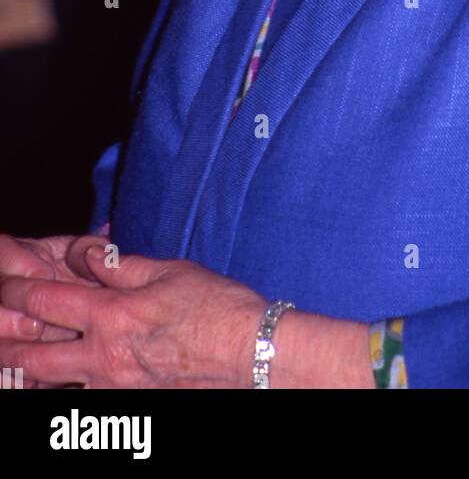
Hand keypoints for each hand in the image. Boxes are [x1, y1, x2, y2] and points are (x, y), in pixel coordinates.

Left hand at [0, 246, 267, 388]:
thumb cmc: (217, 309)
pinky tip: (55, 385)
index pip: (46, 299)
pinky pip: (80, 402)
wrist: (251, 357)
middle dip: (6, 337)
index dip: (16, 288)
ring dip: (27, 370)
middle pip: (34, 352)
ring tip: (12, 359)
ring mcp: (112, 389)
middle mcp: (102, 358)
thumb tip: (83, 253)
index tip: (4, 280)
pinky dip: (62, 392)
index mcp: (111, 315)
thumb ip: (118, 265)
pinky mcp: (127, 407)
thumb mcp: (168, 270)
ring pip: (51, 385)